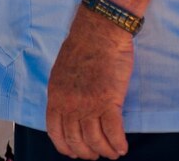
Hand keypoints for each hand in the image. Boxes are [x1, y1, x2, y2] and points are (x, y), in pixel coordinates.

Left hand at [46, 7, 133, 158]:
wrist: (100, 30)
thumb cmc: (83, 46)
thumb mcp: (61, 71)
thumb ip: (64, 92)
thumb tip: (69, 108)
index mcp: (56, 96)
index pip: (55, 132)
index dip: (65, 146)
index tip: (73, 152)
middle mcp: (70, 104)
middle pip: (76, 140)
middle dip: (86, 152)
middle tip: (95, 154)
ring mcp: (89, 104)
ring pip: (95, 140)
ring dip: (104, 150)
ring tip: (112, 153)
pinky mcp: (109, 101)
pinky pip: (113, 131)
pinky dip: (118, 143)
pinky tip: (122, 147)